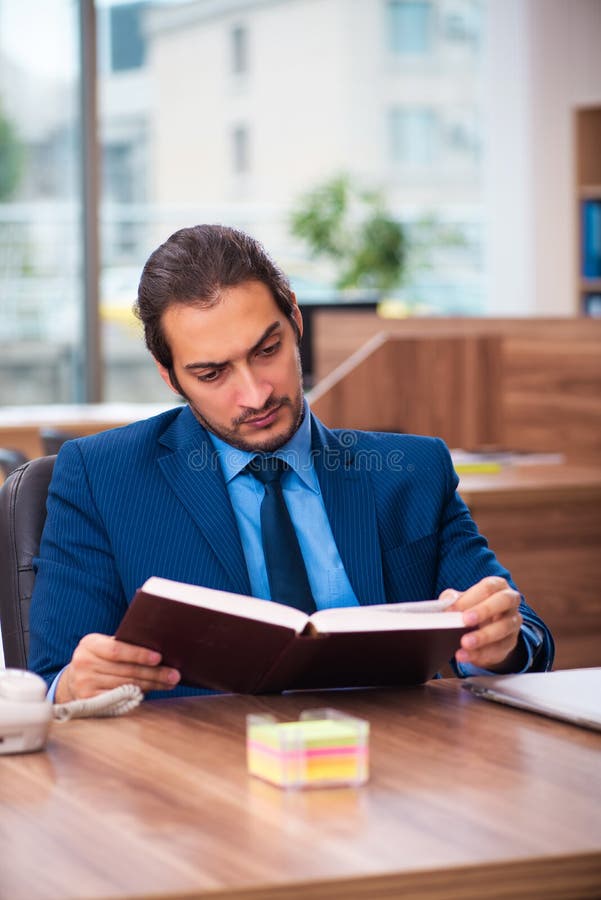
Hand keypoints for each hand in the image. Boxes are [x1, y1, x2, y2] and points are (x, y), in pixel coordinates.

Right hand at [55, 633, 180, 702]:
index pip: (116, 649)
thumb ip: (124, 644)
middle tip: (174, 675)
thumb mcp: (105, 645)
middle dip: (154, 673)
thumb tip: (159, 647)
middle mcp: (84, 663)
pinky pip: (118, 698)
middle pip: (125, 670)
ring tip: (169, 683)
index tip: (159, 658)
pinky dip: (136, 695)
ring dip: (151, 685)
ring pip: (125, 685)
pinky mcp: (88, 701)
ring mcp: (84, 684)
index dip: (138, 654)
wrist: (73, 680)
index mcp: (89, 644)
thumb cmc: (100, 658)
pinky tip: (151, 692)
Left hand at [439, 576, 522, 670]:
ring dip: (483, 637)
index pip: (487, 587)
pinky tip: (466, 655)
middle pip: (503, 601)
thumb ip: (453, 599)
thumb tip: (447, 602)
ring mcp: (513, 622)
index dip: (470, 598)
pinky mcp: (511, 642)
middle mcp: (510, 601)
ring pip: (504, 628)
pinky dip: (481, 654)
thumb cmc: (473, 607)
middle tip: (464, 621)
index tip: (453, 610)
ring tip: (464, 643)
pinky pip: (499, 649)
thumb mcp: (461, 599)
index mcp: (497, 585)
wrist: (486, 628)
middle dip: (484, 611)